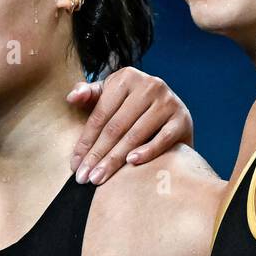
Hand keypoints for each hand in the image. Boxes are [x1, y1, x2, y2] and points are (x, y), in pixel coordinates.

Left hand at [67, 66, 193, 183]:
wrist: (172, 114)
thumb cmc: (131, 106)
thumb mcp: (109, 94)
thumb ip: (89, 94)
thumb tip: (72, 97)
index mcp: (126, 77)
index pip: (100, 114)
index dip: (85, 141)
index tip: (74, 165)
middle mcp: (149, 85)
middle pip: (116, 127)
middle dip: (97, 155)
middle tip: (84, 178)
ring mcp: (168, 101)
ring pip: (135, 134)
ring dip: (115, 159)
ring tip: (99, 178)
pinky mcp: (182, 119)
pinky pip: (162, 139)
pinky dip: (147, 151)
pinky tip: (131, 163)